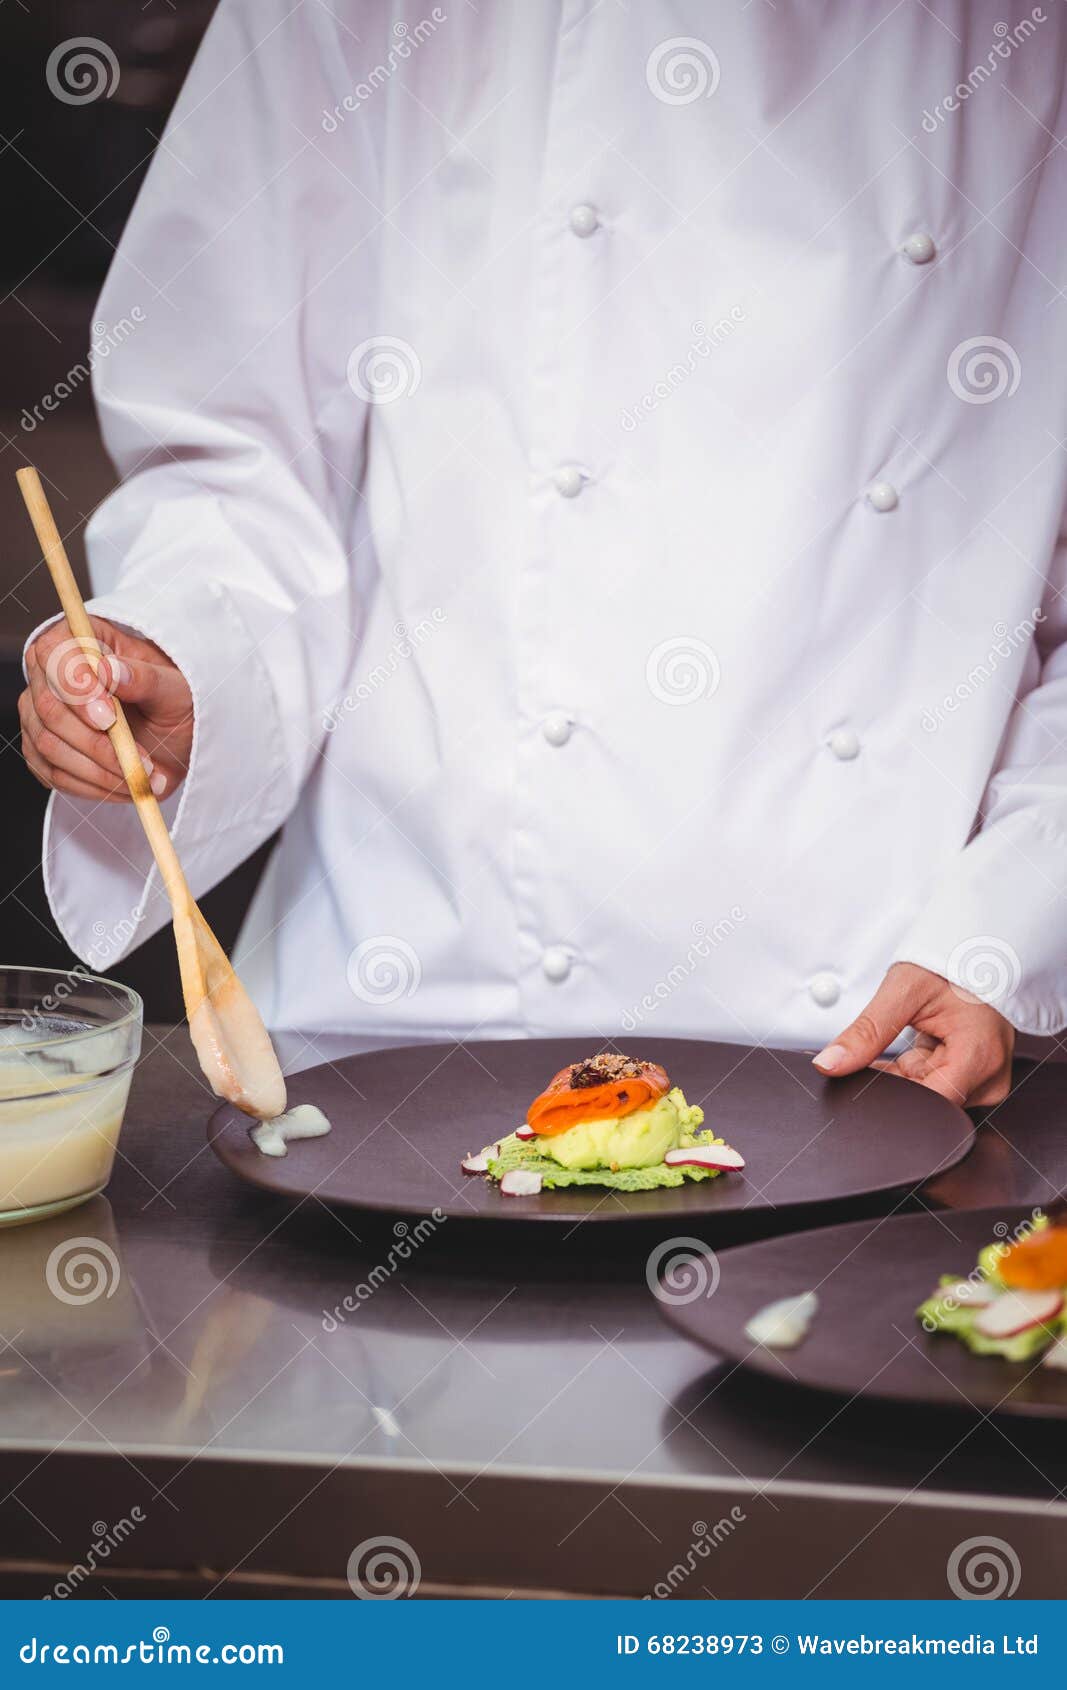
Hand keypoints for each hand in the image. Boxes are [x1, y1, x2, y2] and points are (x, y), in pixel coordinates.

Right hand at [20, 615, 193, 803]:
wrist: (177, 740)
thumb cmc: (176, 703)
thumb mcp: (176, 688)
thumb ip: (146, 678)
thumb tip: (110, 670)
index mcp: (80, 640)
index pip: (53, 654)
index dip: (76, 689)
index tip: (109, 717)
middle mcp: (51, 674)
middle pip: (47, 707)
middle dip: (94, 741)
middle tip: (138, 757)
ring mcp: (41, 714)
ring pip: (48, 745)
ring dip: (98, 769)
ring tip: (142, 774)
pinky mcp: (43, 751)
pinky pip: (53, 775)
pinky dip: (92, 787)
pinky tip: (125, 784)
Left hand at [812, 960, 1013, 1106]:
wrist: (975, 953)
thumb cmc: (950, 965)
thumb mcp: (903, 991)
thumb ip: (866, 1033)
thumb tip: (830, 1064)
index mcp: (980, 1057)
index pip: (928, 1103)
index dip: (889, 1098)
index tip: (859, 1081)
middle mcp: (988, 1078)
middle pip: (926, 1102)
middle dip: (892, 1084)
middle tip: (874, 1054)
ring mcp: (984, 1080)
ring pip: (926, 1096)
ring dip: (901, 1077)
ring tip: (901, 1042)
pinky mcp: (973, 1077)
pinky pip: (932, 1086)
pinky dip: (911, 1072)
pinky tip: (903, 1052)